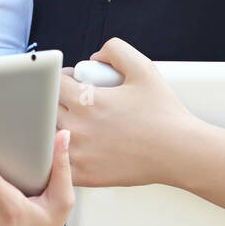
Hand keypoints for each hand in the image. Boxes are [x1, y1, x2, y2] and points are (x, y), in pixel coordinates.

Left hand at [58, 37, 197, 187]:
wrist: (179, 151)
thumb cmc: (163, 112)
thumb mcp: (143, 67)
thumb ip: (114, 50)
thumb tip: (94, 57)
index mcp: (86, 100)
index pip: (51, 83)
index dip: (60, 78)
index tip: (72, 81)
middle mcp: (78, 127)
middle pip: (45, 110)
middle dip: (55, 101)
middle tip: (72, 101)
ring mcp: (79, 153)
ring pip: (47, 137)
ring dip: (54, 127)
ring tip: (74, 123)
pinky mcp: (85, 176)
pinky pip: (57, 165)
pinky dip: (59, 156)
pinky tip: (73, 148)